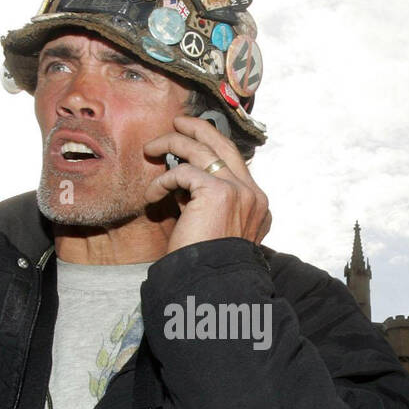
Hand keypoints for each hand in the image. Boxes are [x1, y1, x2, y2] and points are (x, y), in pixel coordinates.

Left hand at [143, 115, 270, 252]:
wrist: (210, 284)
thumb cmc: (206, 264)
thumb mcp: (213, 228)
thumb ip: (208, 204)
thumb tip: (185, 183)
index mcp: (257, 205)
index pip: (233, 163)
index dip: (209, 151)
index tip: (186, 151)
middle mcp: (253, 194)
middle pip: (224, 145)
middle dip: (198, 129)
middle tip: (177, 123)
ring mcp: (239, 191)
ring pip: (202, 149)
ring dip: (172, 143)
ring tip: (151, 149)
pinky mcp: (218, 192)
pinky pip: (182, 171)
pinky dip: (162, 180)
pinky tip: (151, 196)